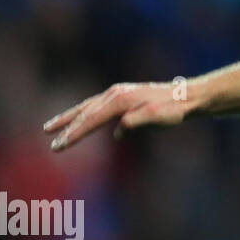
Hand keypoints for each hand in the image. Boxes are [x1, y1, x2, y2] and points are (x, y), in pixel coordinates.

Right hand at [44, 81, 190, 151]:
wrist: (188, 96)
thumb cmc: (174, 109)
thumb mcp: (158, 117)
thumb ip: (137, 122)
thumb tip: (119, 130)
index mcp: (120, 100)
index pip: (91, 119)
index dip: (74, 134)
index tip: (58, 146)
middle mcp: (115, 93)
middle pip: (84, 112)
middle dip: (66, 127)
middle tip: (51, 143)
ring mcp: (119, 92)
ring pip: (88, 107)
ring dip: (70, 118)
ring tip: (51, 127)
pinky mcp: (123, 95)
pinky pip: (96, 106)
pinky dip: (84, 114)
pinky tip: (81, 122)